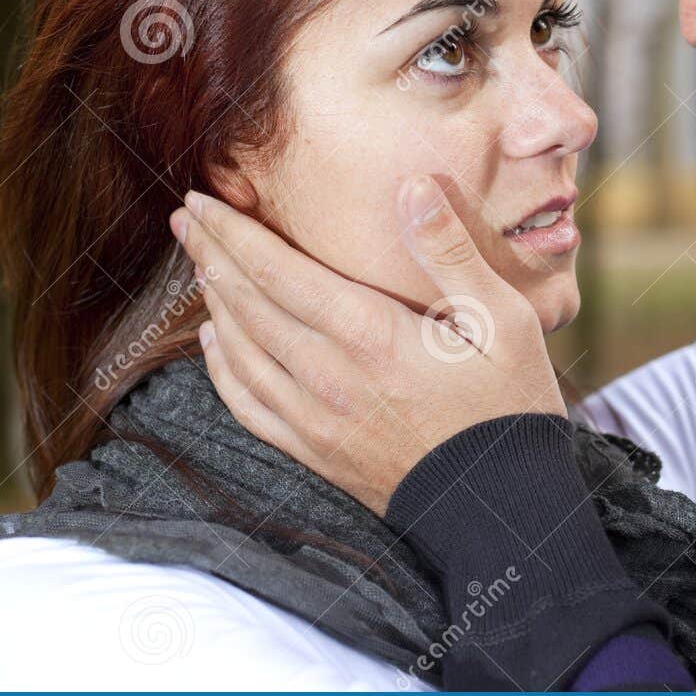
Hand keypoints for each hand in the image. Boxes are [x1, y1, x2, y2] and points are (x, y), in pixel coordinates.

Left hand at [168, 176, 565, 514]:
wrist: (500, 509)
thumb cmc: (509, 407)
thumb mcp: (504, 320)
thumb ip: (452, 251)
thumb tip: (414, 186)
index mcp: (371, 336)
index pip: (278, 272)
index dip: (233, 233)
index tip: (201, 200)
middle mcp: (329, 377)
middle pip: (248, 305)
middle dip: (211, 255)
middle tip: (185, 216)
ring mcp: (315, 420)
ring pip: (240, 351)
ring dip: (213, 302)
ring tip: (199, 264)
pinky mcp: (316, 453)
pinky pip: (248, 405)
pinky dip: (221, 367)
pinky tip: (214, 341)